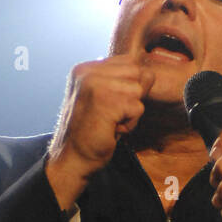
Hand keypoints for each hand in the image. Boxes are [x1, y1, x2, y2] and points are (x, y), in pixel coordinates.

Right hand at [45, 54, 155, 209]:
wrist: (72, 159)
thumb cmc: (90, 133)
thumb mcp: (102, 99)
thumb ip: (119, 82)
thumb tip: (150, 74)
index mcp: (85, 69)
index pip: (129, 62)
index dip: (131, 86)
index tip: (111, 106)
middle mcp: (88, 72)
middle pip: (138, 73)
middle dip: (133, 98)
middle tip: (112, 116)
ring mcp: (96, 84)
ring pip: (139, 91)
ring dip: (131, 113)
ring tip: (110, 123)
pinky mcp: (105, 101)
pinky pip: (137, 108)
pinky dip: (130, 124)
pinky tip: (111, 130)